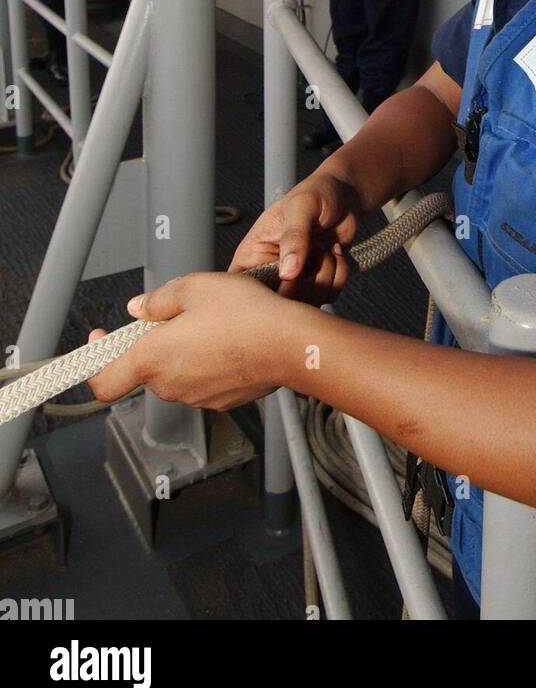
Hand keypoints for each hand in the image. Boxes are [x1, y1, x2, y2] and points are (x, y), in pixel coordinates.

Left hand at [88, 272, 306, 410]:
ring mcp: (197, 397)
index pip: (103, 382)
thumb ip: (159, 300)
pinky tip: (230, 341)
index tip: (101, 341)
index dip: (95, 363)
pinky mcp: (222, 400)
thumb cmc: (245, 314)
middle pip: (146, 370)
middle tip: (177, 316)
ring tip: (212, 324)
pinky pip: (204, 381)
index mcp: (153, 359)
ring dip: (185, 353)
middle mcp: (171, 385)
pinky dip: (210, 363)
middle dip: (155, 344)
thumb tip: (141, 308)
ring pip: (178, 374)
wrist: (290, 344)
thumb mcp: (195, 287)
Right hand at [229, 169, 360, 303]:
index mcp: (252, 255)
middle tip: (315, 251)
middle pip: (279, 305)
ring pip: (307, 302)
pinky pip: (329, 296)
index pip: (243, 292)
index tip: (289, 276)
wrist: (345, 195)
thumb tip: (288, 272)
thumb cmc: (316, 193)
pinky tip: (335, 253)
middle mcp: (270, 272)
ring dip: (325, 274)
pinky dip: (339, 275)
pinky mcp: (317, 284)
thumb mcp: (302, 207)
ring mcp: (295, 281)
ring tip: (324, 247)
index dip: (264, 295)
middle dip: (305, 280)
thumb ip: (294, 237)